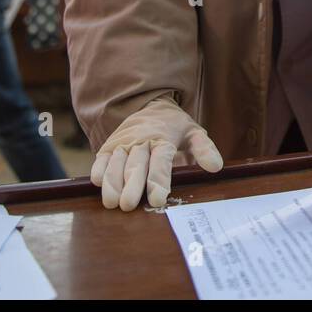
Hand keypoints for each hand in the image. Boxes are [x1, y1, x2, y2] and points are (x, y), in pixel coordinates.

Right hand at [91, 98, 222, 210]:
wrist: (152, 105)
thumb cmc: (175, 126)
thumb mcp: (194, 133)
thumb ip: (205, 150)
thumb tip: (215, 167)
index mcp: (164, 139)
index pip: (161, 161)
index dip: (158, 181)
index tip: (157, 199)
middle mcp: (142, 140)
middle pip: (136, 165)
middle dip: (131, 186)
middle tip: (128, 205)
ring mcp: (123, 142)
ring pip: (116, 163)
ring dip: (112, 182)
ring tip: (111, 202)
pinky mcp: (110, 145)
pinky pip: (102, 157)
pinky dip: (98, 168)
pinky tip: (96, 182)